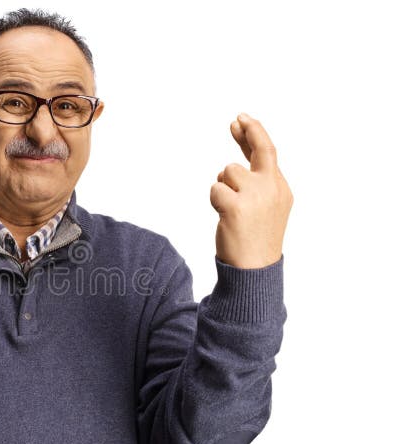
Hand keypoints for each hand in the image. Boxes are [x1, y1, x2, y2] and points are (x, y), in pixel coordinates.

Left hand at [210, 113, 292, 268]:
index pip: (267, 154)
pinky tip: (224, 216)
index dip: (254, 135)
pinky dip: (215, 200)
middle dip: (250, 130)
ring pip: (228, 172)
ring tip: (231, 210)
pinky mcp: (237, 206)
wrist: (254, 270)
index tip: (241, 121)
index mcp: (280, 189)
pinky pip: (216, 188)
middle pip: (260, 149)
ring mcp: (256, 196)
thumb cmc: (254, 240)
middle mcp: (272, 188)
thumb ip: (254, 185)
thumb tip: (231, 166)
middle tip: (236, 119)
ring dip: (223, 186)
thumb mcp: (264, 209)